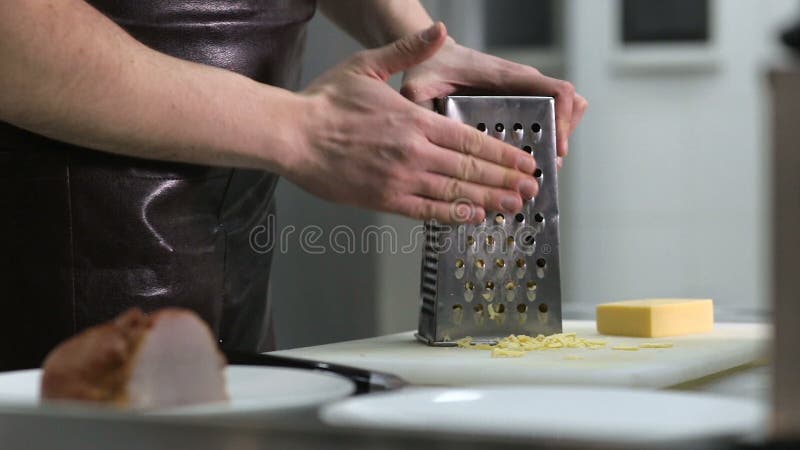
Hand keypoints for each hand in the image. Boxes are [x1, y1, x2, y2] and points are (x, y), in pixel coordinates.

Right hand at [289, 23, 539, 222]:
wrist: (291, 134)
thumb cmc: (326, 101)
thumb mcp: (368, 64)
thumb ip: (409, 51)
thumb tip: (440, 30)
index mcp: (414, 119)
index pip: (470, 139)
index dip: (502, 153)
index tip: (526, 161)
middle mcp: (413, 152)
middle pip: (470, 169)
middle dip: (505, 180)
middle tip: (531, 188)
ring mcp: (399, 179)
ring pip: (454, 192)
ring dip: (488, 200)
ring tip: (514, 206)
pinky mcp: (383, 199)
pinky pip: (425, 211)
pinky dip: (452, 215)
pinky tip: (473, 217)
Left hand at [400, 37, 587, 167]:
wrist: (431, 59)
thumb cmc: (429, 69)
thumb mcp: (419, 86)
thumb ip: (420, 104)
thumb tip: (425, 130)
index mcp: (507, 78)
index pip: (557, 91)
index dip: (565, 120)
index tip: (557, 149)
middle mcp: (522, 86)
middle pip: (567, 108)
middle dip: (561, 141)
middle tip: (542, 174)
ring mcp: (523, 96)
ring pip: (560, 117)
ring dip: (554, 144)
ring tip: (534, 175)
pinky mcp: (518, 107)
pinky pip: (546, 121)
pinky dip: (544, 142)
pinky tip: (523, 169)